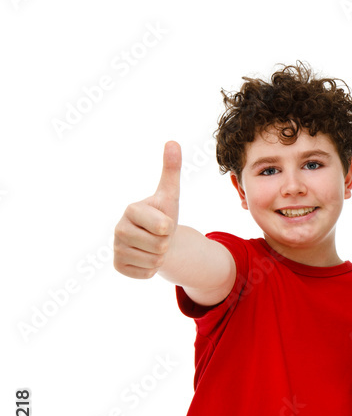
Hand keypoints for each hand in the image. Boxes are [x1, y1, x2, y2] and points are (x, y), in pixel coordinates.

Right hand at [114, 142, 181, 278]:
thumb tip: (172, 141)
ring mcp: (115, 248)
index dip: (169, 227)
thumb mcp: (171, 195)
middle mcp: (118, 229)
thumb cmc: (164, 215)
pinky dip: (152, 269)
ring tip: (154, 246)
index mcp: (131, 210)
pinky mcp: (118, 266)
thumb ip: (171, 170)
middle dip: (166, 243)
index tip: (162, 221)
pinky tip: (146, 258)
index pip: (162, 227)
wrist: (158, 240)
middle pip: (159, 246)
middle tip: (159, 236)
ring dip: (161, 256)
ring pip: (154, 261)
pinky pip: (146, 274)